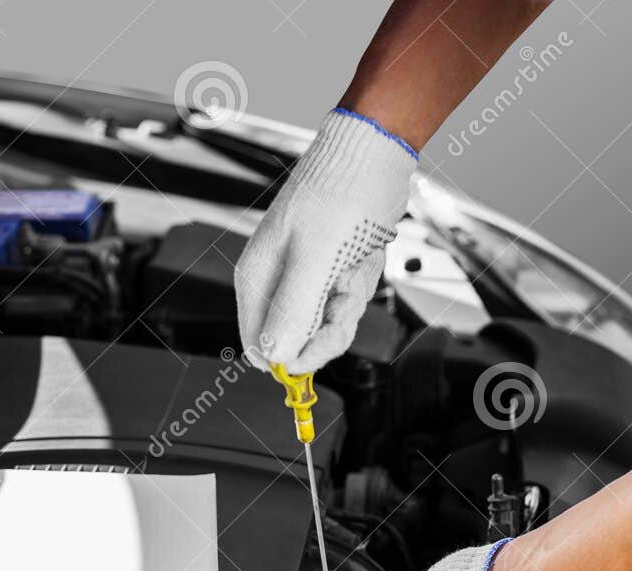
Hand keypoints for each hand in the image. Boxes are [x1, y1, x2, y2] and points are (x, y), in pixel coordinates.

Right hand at [235, 109, 416, 373]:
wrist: (374, 153)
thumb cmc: (342, 193)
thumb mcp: (316, 258)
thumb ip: (292, 310)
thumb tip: (274, 356)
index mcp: (257, 279)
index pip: (260, 346)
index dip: (293, 356)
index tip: (321, 342)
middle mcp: (277, 282)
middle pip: (300, 340)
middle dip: (332, 322)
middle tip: (344, 287)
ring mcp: (305, 277)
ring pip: (328, 322)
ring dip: (351, 299)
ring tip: (354, 262)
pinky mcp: (330, 271)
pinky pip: (347, 301)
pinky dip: (362, 283)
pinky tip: (362, 257)